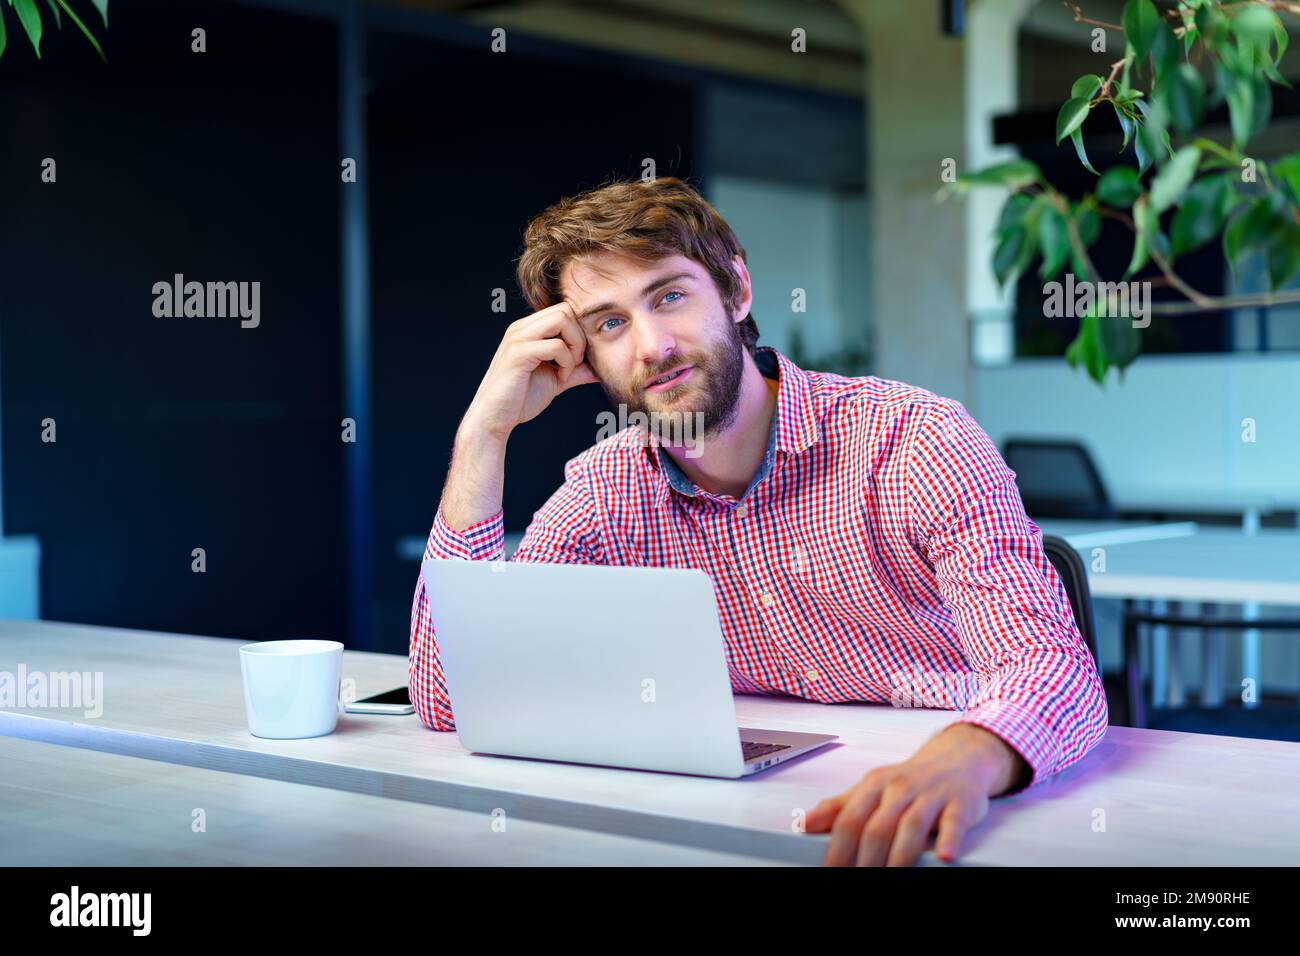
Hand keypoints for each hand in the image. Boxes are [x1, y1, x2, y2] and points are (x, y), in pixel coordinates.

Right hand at [461, 301, 599, 441]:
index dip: (579, 332)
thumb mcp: (555, 380)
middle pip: (566, 310)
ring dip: (575, 346)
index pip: (564, 311)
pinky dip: (566, 362)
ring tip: (568, 371)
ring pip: (562, 319)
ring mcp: (518, 338)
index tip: (578, 360)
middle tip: (576, 364)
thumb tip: (599, 368)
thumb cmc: (520, 400)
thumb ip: (576, 371)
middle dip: (580, 336)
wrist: (493, 419)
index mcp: (528, 330)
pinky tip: (560, 379)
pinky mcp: (518, 354)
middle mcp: (521, 328)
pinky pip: (556, 345)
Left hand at [804, 723, 1027, 866]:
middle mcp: (900, 788)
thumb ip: (839, 807)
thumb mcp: (871, 788)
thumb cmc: (909, 779)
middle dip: (866, 861)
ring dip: (900, 858)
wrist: (956, 758)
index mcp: (874, 785)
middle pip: (877, 827)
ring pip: (911, 827)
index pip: (849, 820)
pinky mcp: (960, 804)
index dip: (838, 850)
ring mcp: (931, 795)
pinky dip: (949, 839)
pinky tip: (943, 855)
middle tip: (860, 880)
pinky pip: (953, 822)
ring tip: (892, 876)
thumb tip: (805, 823)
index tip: (831, 870)